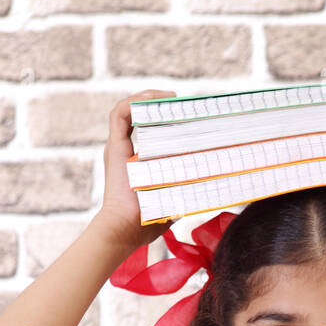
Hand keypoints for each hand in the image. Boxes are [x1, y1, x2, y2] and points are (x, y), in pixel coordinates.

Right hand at [96, 89, 177, 250]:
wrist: (126, 229)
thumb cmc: (147, 221)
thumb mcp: (174, 198)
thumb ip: (186, 187)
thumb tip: (211, 183)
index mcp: (138, 161)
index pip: (149, 131)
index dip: (165, 119)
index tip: (187, 115)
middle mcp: (126, 150)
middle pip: (140, 116)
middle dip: (159, 104)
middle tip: (183, 103)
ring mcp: (119, 147)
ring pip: (127, 110)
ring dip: (147, 97)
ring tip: (169, 96)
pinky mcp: (114, 147)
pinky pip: (119, 114)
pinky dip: (133, 102)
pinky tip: (151, 99)